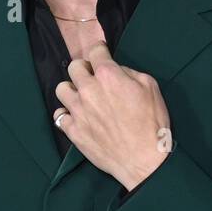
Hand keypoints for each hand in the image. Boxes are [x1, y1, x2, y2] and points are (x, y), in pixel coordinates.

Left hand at [51, 40, 171, 190]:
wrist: (144, 160)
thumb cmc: (152, 123)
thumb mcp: (151, 88)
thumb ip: (130, 73)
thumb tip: (117, 72)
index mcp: (108, 75)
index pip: (94, 51)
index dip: (100, 50)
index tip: (102, 54)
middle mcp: (88, 89)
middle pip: (74, 67)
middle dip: (84, 68)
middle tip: (93, 77)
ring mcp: (78, 111)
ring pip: (61, 89)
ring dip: (72, 89)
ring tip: (83, 97)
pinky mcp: (72, 131)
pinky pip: (59, 115)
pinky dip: (67, 114)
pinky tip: (77, 116)